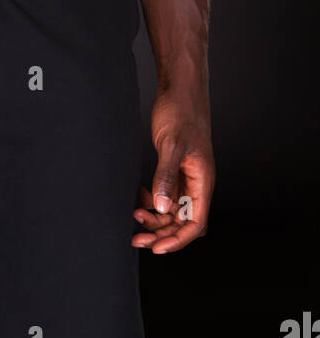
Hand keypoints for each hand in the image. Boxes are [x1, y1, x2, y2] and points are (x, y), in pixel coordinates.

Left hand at [132, 86, 214, 253]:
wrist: (179, 89)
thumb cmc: (181, 112)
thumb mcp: (172, 144)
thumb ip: (167, 175)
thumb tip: (163, 207)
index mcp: (203, 180)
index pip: (196, 223)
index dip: (179, 239)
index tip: (158, 247)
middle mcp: (196, 183)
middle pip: (182, 221)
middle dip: (161, 233)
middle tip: (137, 238)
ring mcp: (185, 177)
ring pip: (172, 210)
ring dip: (155, 218)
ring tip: (134, 217)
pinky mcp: (174, 169)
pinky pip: (165, 195)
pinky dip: (152, 201)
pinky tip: (138, 197)